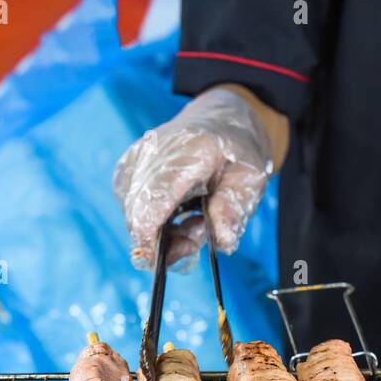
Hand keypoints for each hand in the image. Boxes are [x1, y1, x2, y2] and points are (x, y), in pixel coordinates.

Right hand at [112, 87, 272, 270]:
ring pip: (133, 214)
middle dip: (164, 240)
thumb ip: (235, 209)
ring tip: (193, 221)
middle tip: (198, 236)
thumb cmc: (236, 150)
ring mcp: (136, 160)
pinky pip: (132, 209)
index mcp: (190, 149)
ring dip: (161, 232)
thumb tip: (222, 242)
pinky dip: (154, 221)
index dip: (148, 234)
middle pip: (139, 211)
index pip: (155, 196)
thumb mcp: (252, 178)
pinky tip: (177, 213)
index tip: (153, 261)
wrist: (220, 119)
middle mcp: (153, 151)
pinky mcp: (128, 170)